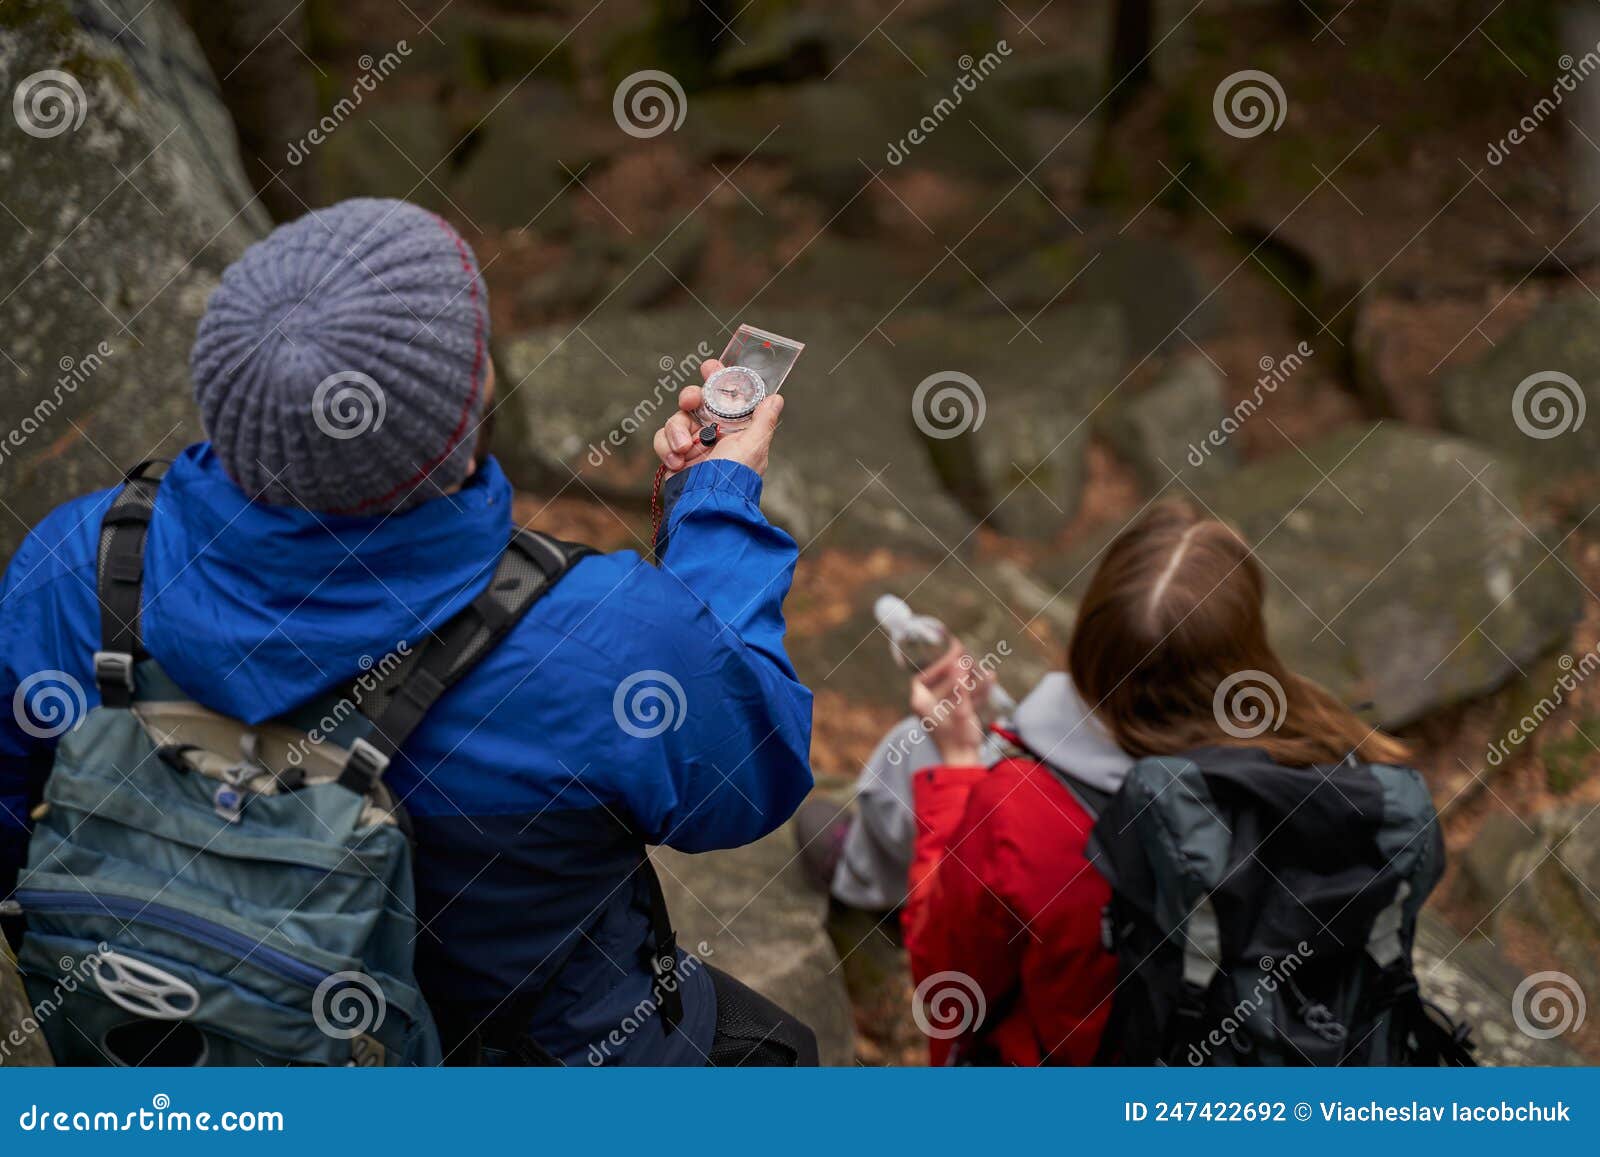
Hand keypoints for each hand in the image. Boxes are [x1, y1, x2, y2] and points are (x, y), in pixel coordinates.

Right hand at [651, 360, 785, 478]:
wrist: (707, 503)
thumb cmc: (733, 476)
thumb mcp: (753, 446)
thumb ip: (763, 421)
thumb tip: (776, 398)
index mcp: (732, 426)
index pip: (724, 395)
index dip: (717, 377)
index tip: (709, 366)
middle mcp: (711, 431)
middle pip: (695, 400)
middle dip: (690, 396)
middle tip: (689, 401)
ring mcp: (692, 442)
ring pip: (676, 418)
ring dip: (676, 431)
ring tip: (685, 450)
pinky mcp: (673, 453)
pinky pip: (662, 438)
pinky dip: (666, 447)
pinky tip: (676, 462)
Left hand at [909, 641, 989, 765]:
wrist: (965, 765)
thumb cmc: (959, 740)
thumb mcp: (961, 710)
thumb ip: (960, 686)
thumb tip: (959, 662)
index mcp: (920, 705)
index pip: (922, 679)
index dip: (936, 666)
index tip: (952, 656)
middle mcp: (928, 709)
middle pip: (941, 683)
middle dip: (958, 670)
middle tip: (968, 655)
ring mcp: (942, 715)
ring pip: (955, 691)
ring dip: (971, 681)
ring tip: (987, 669)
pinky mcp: (954, 721)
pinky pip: (964, 701)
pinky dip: (976, 692)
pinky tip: (991, 680)